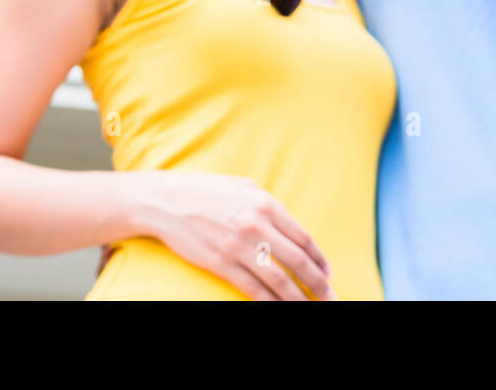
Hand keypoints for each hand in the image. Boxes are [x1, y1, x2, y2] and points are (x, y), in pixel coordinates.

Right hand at [132, 170, 335, 300]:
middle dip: (317, 283)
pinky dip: (269, 302)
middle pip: (297, 261)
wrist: (166, 201)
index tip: (328, 273)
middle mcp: (257, 226)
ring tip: (310, 307)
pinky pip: (252, 289)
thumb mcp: (245, 187)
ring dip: (297, 298)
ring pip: (278, 280)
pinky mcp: (221, 264)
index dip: (319, 259)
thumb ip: (269, 206)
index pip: (303, 238)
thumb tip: (290, 228)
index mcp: (266, 204)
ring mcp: (239, 247)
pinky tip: (278, 308)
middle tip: (330, 297)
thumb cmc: (207, 191)